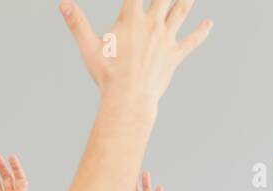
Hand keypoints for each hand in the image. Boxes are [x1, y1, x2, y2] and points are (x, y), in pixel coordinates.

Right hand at [60, 0, 211, 106]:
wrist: (128, 98)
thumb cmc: (107, 75)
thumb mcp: (89, 47)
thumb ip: (77, 23)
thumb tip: (63, 5)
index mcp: (131, 19)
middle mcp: (152, 24)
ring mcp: (165, 39)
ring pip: (181, 11)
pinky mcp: (174, 55)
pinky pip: (191, 41)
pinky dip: (201, 32)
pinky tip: (209, 24)